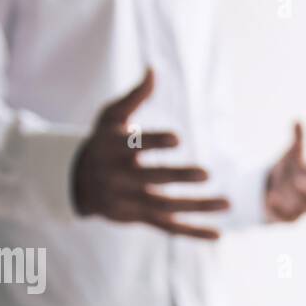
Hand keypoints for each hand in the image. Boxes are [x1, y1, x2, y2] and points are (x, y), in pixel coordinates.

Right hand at [72, 69, 229, 240]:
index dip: (155, 142)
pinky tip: (217, 234)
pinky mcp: (138, 218)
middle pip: (152, 179)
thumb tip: (154, 70)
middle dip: (178, 178)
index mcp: (112, 150)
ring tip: (227, 203)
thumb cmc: (102, 141)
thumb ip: (135, 97)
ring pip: (166, 207)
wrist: (77, 180)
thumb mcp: (110, 116)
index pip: (135, 147)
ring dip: (198, 207)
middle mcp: (119, 178)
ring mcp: (129, 201)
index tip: (178, 138)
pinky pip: (168, 228)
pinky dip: (193, 232)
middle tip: (207, 174)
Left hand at [265, 123, 305, 221]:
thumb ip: (298, 141)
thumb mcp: (292, 155)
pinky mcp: (294, 218)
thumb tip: (297, 120)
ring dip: (301, 197)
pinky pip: (291, 216)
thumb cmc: (290, 171)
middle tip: (301, 181)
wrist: (271, 190)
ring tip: (287, 185)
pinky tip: (271, 197)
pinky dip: (281, 207)